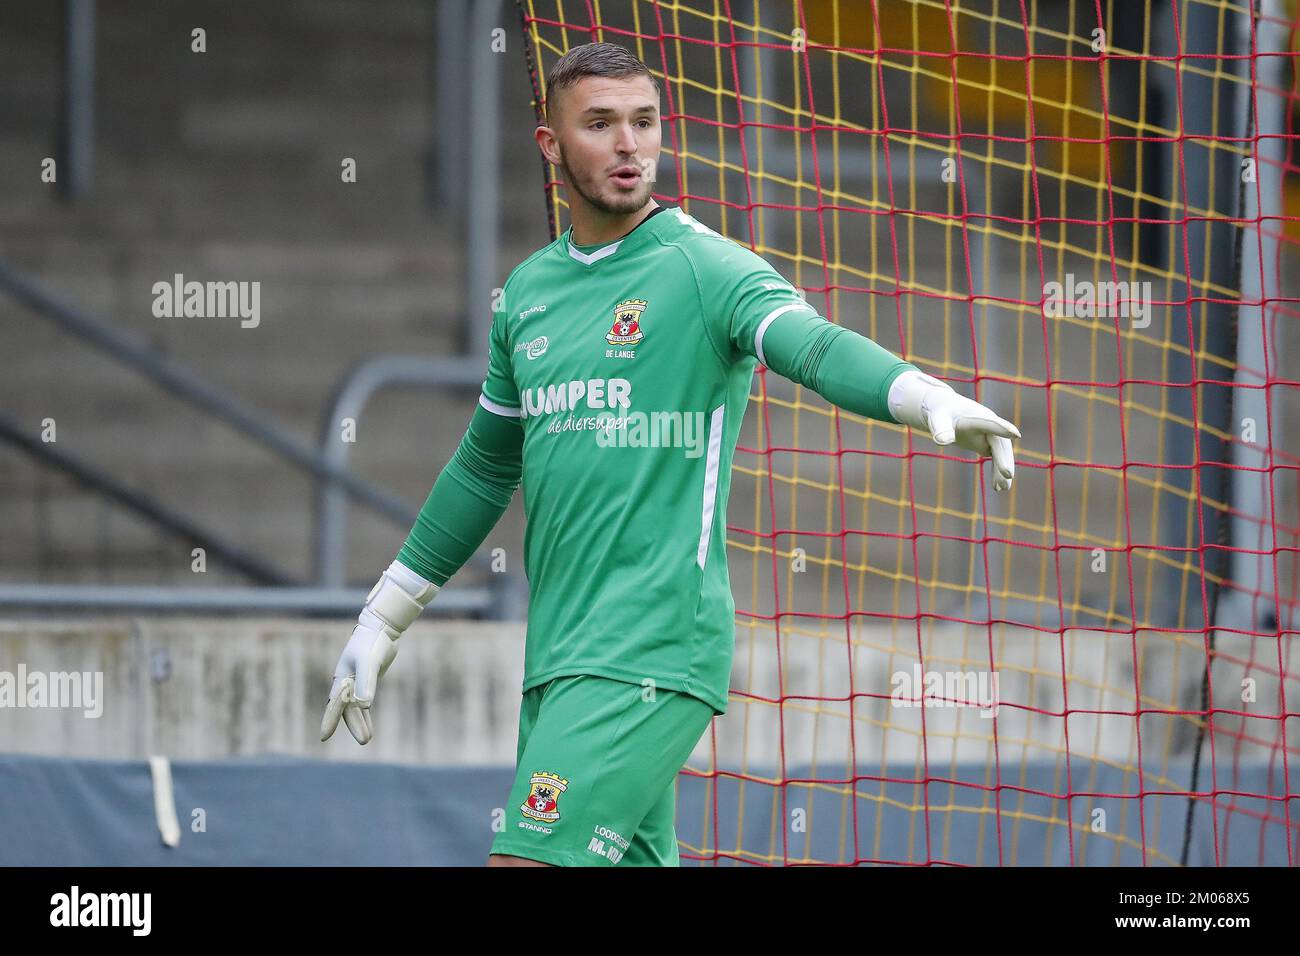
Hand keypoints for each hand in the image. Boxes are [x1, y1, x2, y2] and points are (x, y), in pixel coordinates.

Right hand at [320, 618, 398, 744]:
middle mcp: (346, 683)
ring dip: (361, 723)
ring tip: (367, 739)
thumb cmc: (371, 642)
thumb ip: (366, 683)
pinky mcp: (367, 682)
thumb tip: (364, 705)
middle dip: (354, 725)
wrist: (381, 628)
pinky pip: (364, 702)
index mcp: (341, 678)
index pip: (334, 704)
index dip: (330, 720)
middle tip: (365, 740)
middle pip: (348, 709)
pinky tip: (368, 726)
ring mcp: (356, 683)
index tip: (324, 736)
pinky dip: (366, 714)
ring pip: (356, 708)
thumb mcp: (369, 662)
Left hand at [890, 369, 1021, 492]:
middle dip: (1004, 459)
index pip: (991, 423)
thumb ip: (941, 429)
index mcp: (977, 416)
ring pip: (1001, 454)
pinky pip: (996, 459)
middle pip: (1000, 443)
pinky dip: (997, 471)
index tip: (1015, 434)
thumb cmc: (941, 413)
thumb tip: (941, 441)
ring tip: (1002, 488)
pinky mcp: (988, 444)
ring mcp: (991, 435)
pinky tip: (998, 488)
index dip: (1002, 429)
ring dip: (1002, 470)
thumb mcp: (938, 419)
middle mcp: (989, 425)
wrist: (945, 410)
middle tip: (1007, 475)